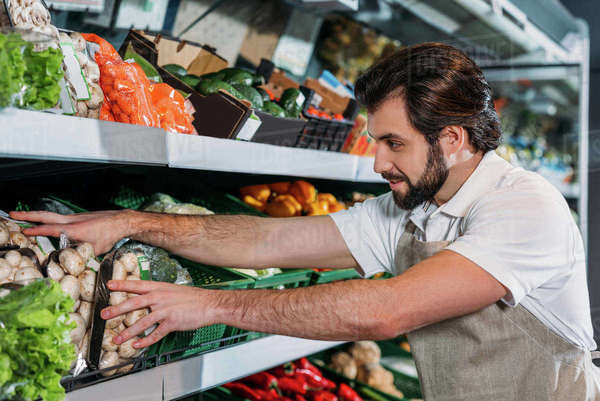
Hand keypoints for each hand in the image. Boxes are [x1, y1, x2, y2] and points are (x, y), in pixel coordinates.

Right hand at [9, 210, 133, 254]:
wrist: (121, 221)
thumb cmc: (109, 235)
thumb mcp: (95, 249)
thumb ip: (80, 254)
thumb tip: (71, 262)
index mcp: (74, 229)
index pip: (50, 229)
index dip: (36, 230)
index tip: (23, 231)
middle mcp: (72, 220)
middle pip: (45, 215)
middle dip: (28, 215)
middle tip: (12, 214)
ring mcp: (75, 217)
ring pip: (51, 215)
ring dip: (36, 215)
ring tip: (22, 217)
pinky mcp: (79, 217)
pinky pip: (60, 218)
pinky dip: (49, 218)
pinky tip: (46, 222)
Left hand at [100, 279, 218, 347]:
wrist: (209, 304)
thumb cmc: (192, 297)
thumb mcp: (173, 290)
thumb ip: (159, 293)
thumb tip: (146, 298)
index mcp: (159, 288)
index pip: (137, 285)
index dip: (122, 284)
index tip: (109, 284)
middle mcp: (160, 298)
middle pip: (134, 303)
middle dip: (117, 309)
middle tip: (104, 314)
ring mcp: (165, 310)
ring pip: (142, 322)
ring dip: (128, 332)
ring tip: (117, 339)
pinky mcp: (172, 322)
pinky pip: (156, 334)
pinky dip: (146, 341)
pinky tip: (138, 345)